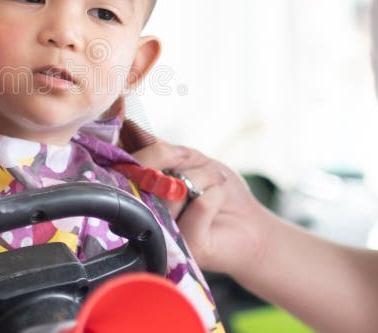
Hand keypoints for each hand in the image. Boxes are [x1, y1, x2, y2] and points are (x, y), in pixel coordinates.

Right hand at [131, 140, 272, 277]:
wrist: (250, 225)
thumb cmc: (217, 191)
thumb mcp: (190, 160)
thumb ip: (161, 150)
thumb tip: (131, 129)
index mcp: (141, 196)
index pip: (127, 172)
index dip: (148, 154)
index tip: (172, 149)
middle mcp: (146, 218)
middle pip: (145, 180)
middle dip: (172, 159)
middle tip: (192, 161)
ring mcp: (166, 235)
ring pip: (176, 190)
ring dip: (204, 177)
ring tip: (215, 183)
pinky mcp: (189, 248)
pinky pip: (200, 205)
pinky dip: (216, 194)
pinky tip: (219, 200)